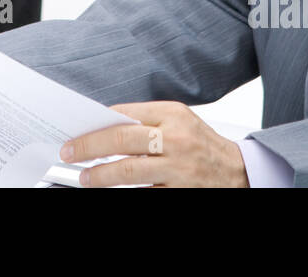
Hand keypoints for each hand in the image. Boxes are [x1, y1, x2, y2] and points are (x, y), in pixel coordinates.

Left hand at [59, 101, 249, 187]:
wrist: (238, 172)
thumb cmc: (201, 144)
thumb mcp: (178, 122)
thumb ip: (146, 121)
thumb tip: (103, 126)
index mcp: (172, 114)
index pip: (125, 115)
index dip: (96, 125)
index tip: (76, 133)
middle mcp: (175, 138)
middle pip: (122, 139)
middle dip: (89, 146)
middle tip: (69, 153)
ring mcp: (179, 167)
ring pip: (129, 171)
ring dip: (101, 176)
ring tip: (85, 178)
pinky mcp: (180, 191)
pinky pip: (145, 193)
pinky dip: (125, 193)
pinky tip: (110, 191)